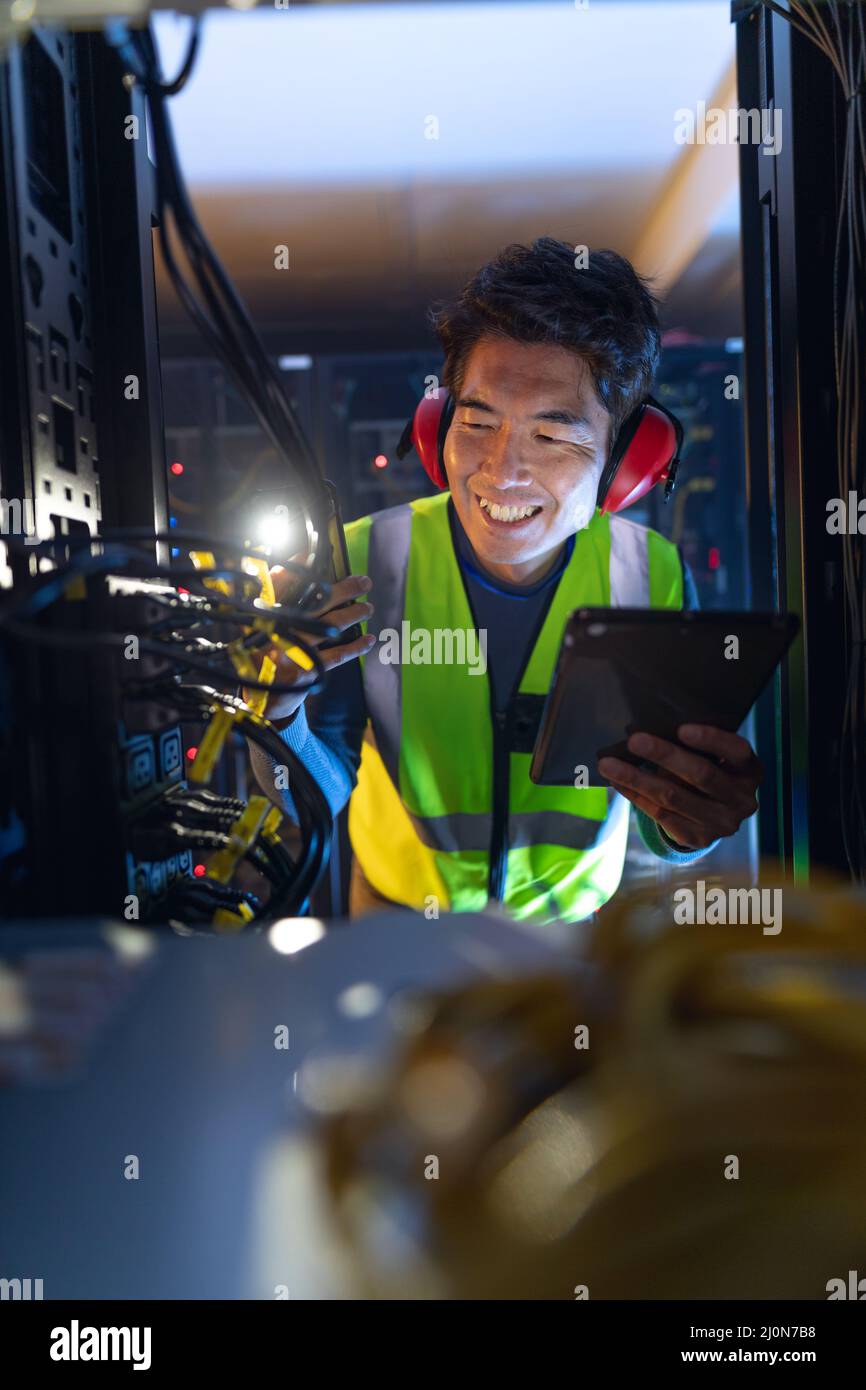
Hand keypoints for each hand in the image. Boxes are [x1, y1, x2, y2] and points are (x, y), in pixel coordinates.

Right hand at [244, 567, 374, 725]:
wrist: (259, 698)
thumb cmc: (264, 652)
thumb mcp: (261, 623)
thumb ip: (276, 590)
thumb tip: (300, 557)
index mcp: (260, 614)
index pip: (280, 582)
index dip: (300, 568)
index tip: (320, 558)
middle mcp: (273, 629)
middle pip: (315, 601)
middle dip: (344, 589)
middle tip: (364, 581)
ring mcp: (289, 650)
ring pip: (330, 625)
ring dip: (354, 614)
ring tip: (368, 608)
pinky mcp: (304, 671)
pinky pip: (337, 655)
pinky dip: (355, 647)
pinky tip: (369, 640)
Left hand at [597, 725, 761, 849]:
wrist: (714, 814)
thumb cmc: (709, 768)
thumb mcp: (714, 757)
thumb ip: (695, 746)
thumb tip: (650, 731)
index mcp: (751, 771)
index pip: (736, 751)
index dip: (711, 740)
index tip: (681, 729)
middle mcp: (742, 800)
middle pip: (701, 775)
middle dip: (665, 755)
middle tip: (634, 740)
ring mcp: (722, 823)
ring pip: (673, 797)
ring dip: (637, 778)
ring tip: (609, 764)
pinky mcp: (699, 838)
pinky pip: (660, 814)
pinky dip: (635, 795)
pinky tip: (617, 782)